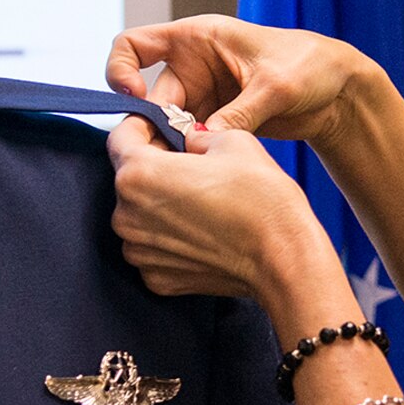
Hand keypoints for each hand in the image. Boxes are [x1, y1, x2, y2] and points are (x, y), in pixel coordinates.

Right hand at [105, 16, 373, 143]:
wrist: (338, 90)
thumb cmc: (309, 66)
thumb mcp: (275, 86)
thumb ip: (239, 113)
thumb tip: (205, 141)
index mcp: (197, 38)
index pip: (133, 44)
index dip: (121, 70)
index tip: (134, 96)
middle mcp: (192, 68)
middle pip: (151, 100)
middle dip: (156, 128)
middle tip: (175, 154)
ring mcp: (202, 98)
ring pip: (168, 128)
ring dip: (176, 148)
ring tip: (196, 167)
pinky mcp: (215, 124)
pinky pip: (190, 143)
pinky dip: (194, 158)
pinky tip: (209, 172)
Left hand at [107, 116, 333, 304]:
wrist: (283, 258)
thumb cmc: (262, 199)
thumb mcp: (232, 140)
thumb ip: (195, 135)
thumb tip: (188, 139)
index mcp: (138, 174)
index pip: (120, 136)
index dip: (143, 126)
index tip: (162, 128)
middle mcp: (127, 216)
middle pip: (129, 178)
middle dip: (154, 166)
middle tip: (191, 166)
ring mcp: (140, 252)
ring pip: (140, 215)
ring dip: (161, 204)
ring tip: (201, 202)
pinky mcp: (156, 278)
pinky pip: (153, 247)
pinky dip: (170, 238)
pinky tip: (202, 232)